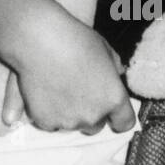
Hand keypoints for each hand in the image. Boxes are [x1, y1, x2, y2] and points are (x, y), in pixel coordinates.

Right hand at [9, 4, 133, 133]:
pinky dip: (48, 112)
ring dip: (68, 113)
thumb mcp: (104, 49)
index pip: (125, 122)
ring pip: (72, 124)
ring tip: (57, 87)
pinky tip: (44, 92)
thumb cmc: (74, 39)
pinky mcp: (45, 121)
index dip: (117, 116)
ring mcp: (69, 121)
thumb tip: (116, 74)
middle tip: (77, 91)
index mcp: (114, 99)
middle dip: (89, 112)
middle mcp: (94, 115)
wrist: (39, 40)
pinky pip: (50, 123)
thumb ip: (114, 67)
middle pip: (96, 125)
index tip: (110, 110)